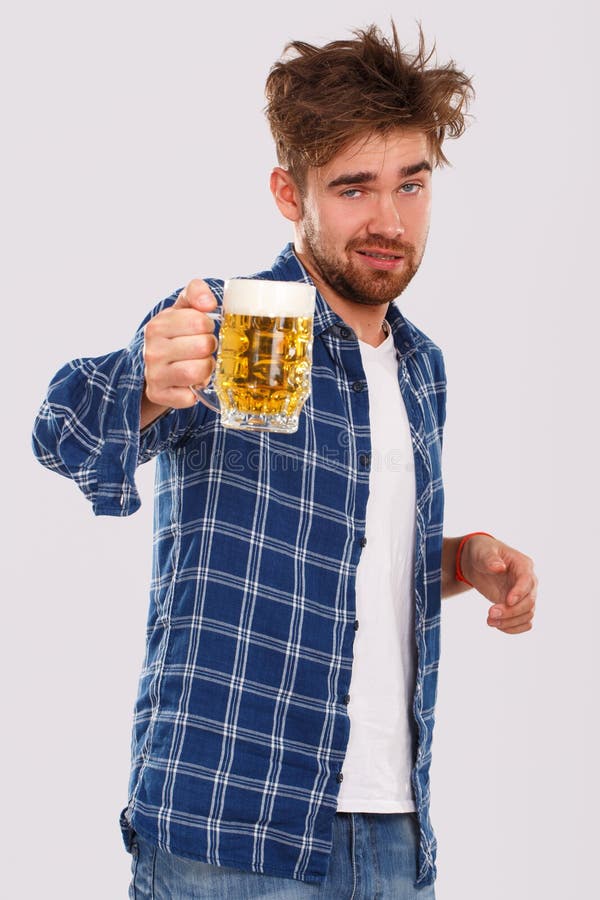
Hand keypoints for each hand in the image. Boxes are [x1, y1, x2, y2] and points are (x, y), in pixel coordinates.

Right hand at [143, 279, 217, 410]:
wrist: (157, 365)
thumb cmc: (176, 334)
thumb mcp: (183, 308)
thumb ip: (196, 292)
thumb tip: (208, 303)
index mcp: (158, 326)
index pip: (200, 322)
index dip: (207, 326)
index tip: (201, 329)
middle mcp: (152, 351)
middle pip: (203, 347)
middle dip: (209, 348)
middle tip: (202, 349)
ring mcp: (154, 375)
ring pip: (197, 372)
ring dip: (206, 369)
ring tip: (199, 364)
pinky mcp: (158, 395)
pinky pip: (189, 397)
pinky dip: (196, 392)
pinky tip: (190, 384)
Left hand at [460, 534, 537, 634]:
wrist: (476, 562)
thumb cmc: (481, 551)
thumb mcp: (482, 551)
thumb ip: (490, 558)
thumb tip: (498, 568)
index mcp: (523, 565)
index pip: (527, 582)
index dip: (519, 593)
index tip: (506, 601)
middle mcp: (528, 582)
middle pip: (529, 602)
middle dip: (511, 611)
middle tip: (490, 614)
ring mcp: (523, 595)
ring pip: (528, 615)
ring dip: (510, 622)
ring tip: (489, 621)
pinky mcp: (516, 606)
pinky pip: (523, 622)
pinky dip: (513, 628)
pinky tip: (497, 626)